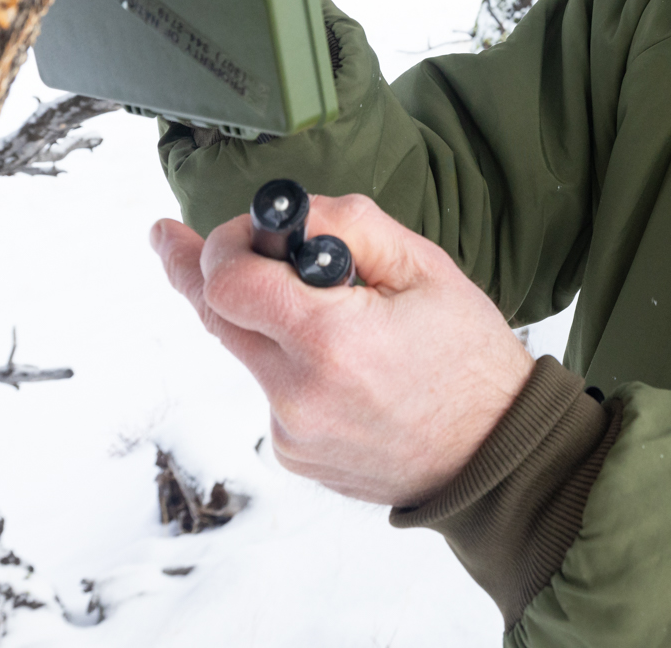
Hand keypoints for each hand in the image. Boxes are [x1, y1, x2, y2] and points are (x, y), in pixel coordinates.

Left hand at [151, 195, 533, 505]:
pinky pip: (270, 390)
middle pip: (214, 316)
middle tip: (174, 239)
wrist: (496, 454)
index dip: (225, 242)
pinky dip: (291, 364)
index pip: (226, 280)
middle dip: (204, 268)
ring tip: (323, 311)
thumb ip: (349, 225)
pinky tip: (344, 368)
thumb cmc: (471, 359)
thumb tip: (291, 216)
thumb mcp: (426, 267)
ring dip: (264, 319)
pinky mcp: (292, 455)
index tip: (245, 229)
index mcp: (332, 340)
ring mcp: (291, 432)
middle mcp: (299, 394)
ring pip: (244, 351)